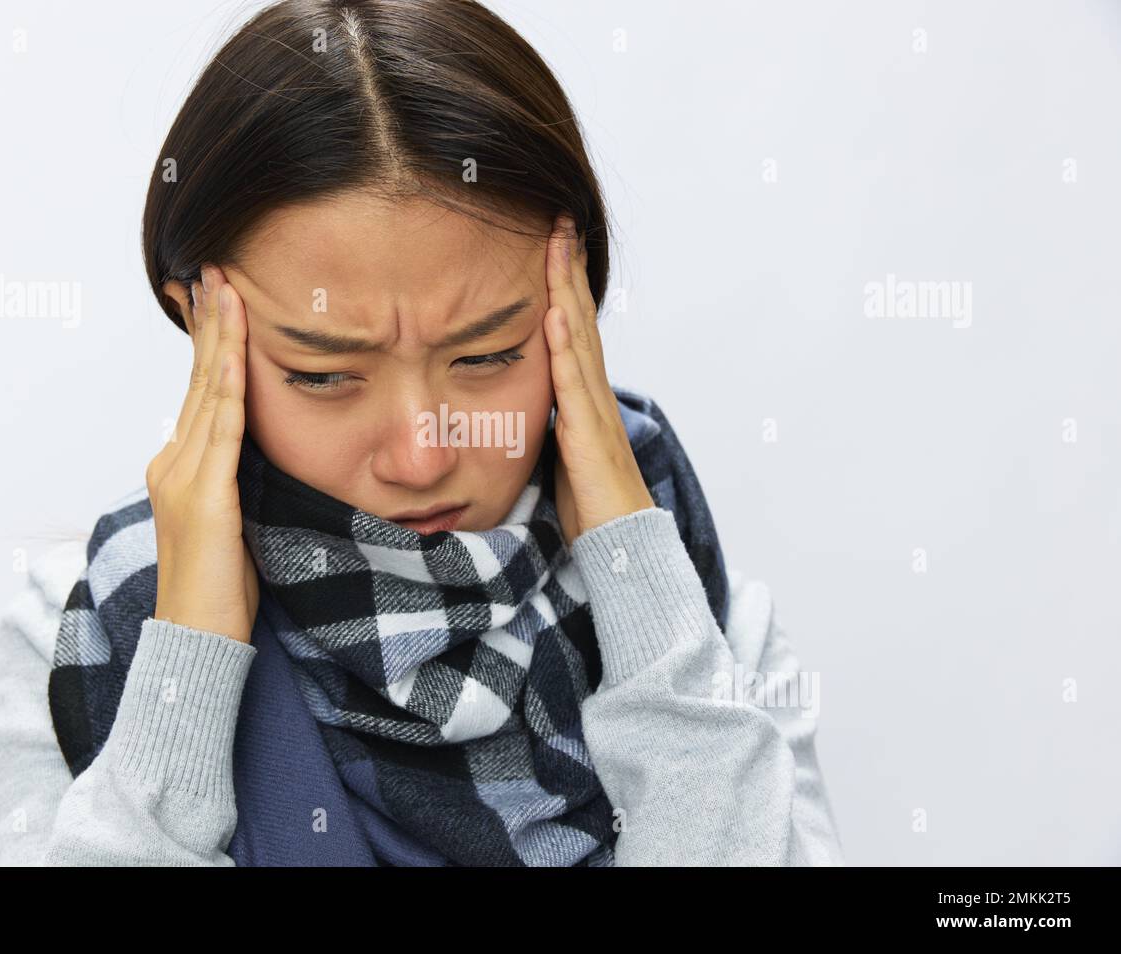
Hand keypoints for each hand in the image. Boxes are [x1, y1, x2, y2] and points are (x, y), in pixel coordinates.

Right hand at [145, 264, 259, 643]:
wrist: (195, 639)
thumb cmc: (218, 590)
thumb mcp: (230, 521)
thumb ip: (234, 481)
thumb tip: (255, 453)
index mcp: (179, 468)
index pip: (200, 392)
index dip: (209, 344)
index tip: (216, 299)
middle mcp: (173, 463)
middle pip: (199, 380)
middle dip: (209, 322)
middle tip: (215, 270)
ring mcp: (183, 478)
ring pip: (208, 393)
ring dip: (218, 337)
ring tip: (224, 289)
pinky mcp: (203, 498)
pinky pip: (222, 430)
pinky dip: (230, 385)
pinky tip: (236, 350)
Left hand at [543, 213, 655, 547]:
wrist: (620, 542)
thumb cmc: (589, 500)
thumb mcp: (561, 446)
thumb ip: (549, 414)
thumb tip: (525, 393)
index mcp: (582, 394)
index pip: (570, 326)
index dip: (560, 284)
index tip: (550, 241)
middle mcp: (591, 392)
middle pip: (578, 317)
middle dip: (567, 268)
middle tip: (559, 219)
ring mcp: (593, 410)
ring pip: (578, 338)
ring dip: (567, 290)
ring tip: (558, 244)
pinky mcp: (588, 435)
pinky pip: (573, 385)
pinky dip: (565, 348)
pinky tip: (555, 316)